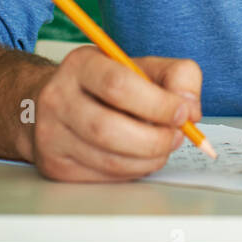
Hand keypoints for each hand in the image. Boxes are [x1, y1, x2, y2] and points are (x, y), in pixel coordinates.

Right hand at [30, 48, 203, 181]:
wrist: (56, 103)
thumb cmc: (105, 84)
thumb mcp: (140, 65)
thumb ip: (176, 75)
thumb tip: (190, 108)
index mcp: (81, 64)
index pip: (117, 85)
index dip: (157, 103)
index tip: (183, 113)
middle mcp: (58, 98)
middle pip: (108, 128)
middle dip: (154, 139)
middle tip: (177, 137)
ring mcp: (52, 135)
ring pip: (108, 159)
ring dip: (147, 159)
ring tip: (164, 147)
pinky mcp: (55, 165)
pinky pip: (103, 176)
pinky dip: (132, 170)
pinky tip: (140, 157)